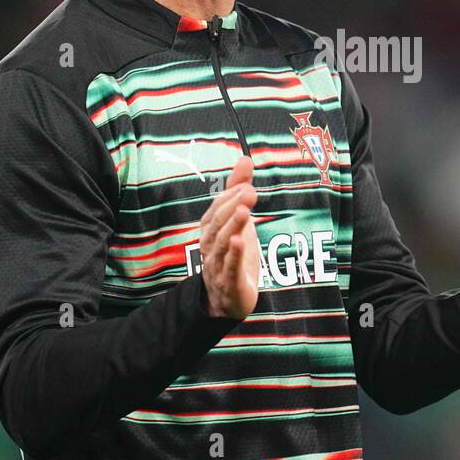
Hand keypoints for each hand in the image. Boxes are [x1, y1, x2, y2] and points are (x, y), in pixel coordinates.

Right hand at [198, 155, 259, 318]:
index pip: (216, 210)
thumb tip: (245, 159)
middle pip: (218, 224)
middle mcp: (210, 246)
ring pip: (222, 244)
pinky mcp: (230, 283)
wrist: (228, 299)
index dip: (230, 197)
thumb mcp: (238, 220)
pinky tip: (240, 242)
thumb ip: (238, 190)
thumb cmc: (233, 255)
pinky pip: (230, 268)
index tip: (246, 184)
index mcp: (210, 231)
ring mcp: (217, 266)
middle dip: (232, 207)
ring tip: (244, 211)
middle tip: (250, 192)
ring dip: (232, 227)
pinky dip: (234, 255)